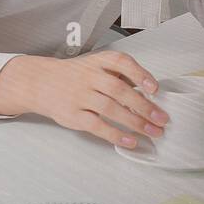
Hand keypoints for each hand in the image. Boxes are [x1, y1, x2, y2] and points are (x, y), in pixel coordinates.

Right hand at [0, 51, 167, 147]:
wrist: (40, 82)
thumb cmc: (75, 75)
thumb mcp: (96, 66)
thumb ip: (119, 76)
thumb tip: (148, 94)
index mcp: (98, 62)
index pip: (122, 63)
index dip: (140, 75)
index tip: (155, 89)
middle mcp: (89, 77)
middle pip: (120, 90)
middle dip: (144, 106)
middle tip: (162, 119)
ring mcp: (80, 96)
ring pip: (111, 109)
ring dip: (135, 122)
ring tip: (153, 132)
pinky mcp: (73, 115)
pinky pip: (97, 126)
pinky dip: (116, 134)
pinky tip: (130, 141)